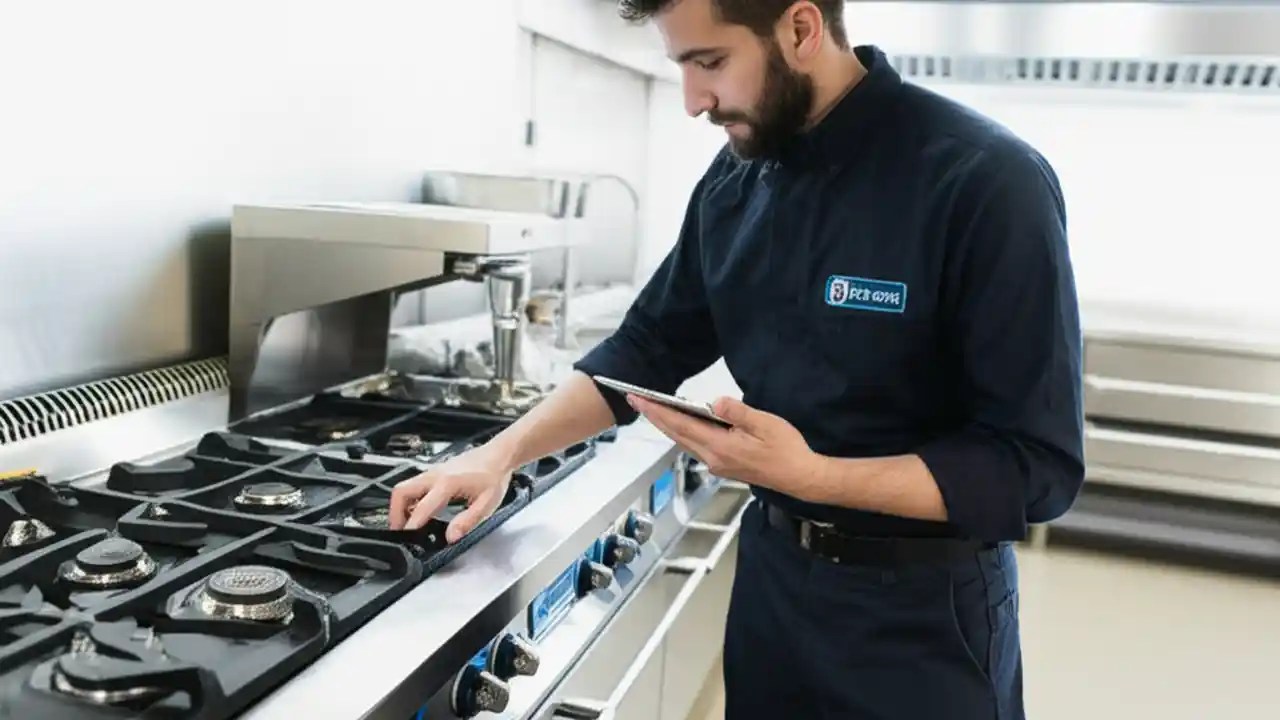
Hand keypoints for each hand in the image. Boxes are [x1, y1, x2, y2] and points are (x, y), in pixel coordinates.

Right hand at [388, 445, 511, 542]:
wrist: (498, 455)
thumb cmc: (494, 477)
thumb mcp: (487, 503)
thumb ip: (468, 521)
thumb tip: (451, 536)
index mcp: (447, 484)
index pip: (422, 508)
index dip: (411, 525)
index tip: (406, 538)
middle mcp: (435, 475)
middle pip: (401, 492)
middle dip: (395, 513)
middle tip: (399, 532)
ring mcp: (433, 472)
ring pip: (404, 487)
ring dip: (400, 506)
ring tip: (407, 525)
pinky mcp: (434, 472)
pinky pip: (413, 485)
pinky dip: (408, 499)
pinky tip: (418, 511)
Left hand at [628, 395, 825, 501]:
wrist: (799, 477)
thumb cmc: (786, 448)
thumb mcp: (765, 424)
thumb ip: (738, 413)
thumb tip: (716, 402)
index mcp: (720, 447)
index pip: (681, 425)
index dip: (658, 411)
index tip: (639, 398)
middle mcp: (712, 458)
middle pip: (676, 435)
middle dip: (654, 416)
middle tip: (635, 399)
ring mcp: (716, 464)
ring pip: (683, 441)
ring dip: (666, 424)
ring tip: (652, 407)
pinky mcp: (723, 465)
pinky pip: (694, 445)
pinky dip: (682, 432)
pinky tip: (679, 422)